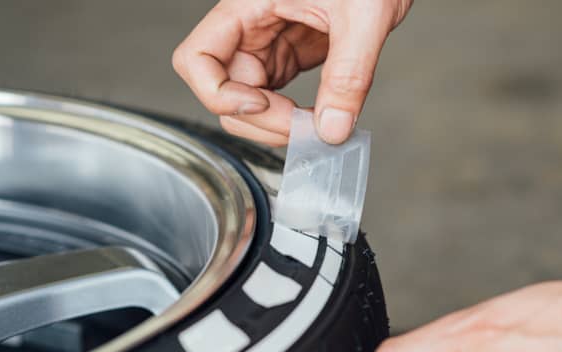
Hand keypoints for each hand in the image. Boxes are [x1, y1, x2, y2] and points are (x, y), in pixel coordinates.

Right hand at [173, 0, 411, 145]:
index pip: (196, 59)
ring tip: (316, 129)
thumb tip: (332, 129)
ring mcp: (269, 43)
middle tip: (304, 130)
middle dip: (259, 120)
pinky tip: (319, 120)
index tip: (261, 103)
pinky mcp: (290, 55)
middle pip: (223, 91)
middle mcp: (250, 26)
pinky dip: (292, 119)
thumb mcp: (365, 15)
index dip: (218, 93)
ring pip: (248, 102)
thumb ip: (349, 74)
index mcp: (248, 5)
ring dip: (275, 126)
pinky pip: (275, 98)